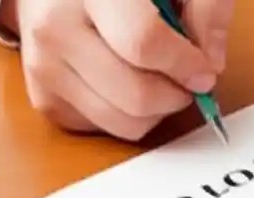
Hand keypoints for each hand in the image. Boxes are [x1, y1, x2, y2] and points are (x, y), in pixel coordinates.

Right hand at [0, 0, 233, 140]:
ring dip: (156, 111)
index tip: (204, 69)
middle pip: (137, 95)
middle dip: (177, 95)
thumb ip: (206, 6)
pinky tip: (126, 80)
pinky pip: (105, 130)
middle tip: (186, 76)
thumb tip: (210, 64)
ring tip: (157, 76)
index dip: (185, 65)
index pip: (144, 43)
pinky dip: (128, 115)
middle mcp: (56, 27)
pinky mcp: (44, 99)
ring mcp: (43, 67)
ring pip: (124, 123)